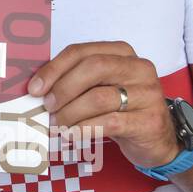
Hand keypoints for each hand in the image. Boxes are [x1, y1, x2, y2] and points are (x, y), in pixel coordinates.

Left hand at [26, 41, 180, 168]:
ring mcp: (148, 93)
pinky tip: (72, 135)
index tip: (35, 88)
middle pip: (93, 68)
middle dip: (63, 88)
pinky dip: (85, 129)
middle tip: (47, 106)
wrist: (157, 140)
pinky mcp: (149, 120)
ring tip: (57, 124)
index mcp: (121, 53)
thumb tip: (37, 89)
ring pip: (99, 97)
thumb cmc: (122, 110)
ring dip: (70, 113)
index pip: (81, 51)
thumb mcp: (100, 88)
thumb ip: (75, 82)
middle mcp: (138, 67)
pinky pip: (110, 122)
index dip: (54, 69)